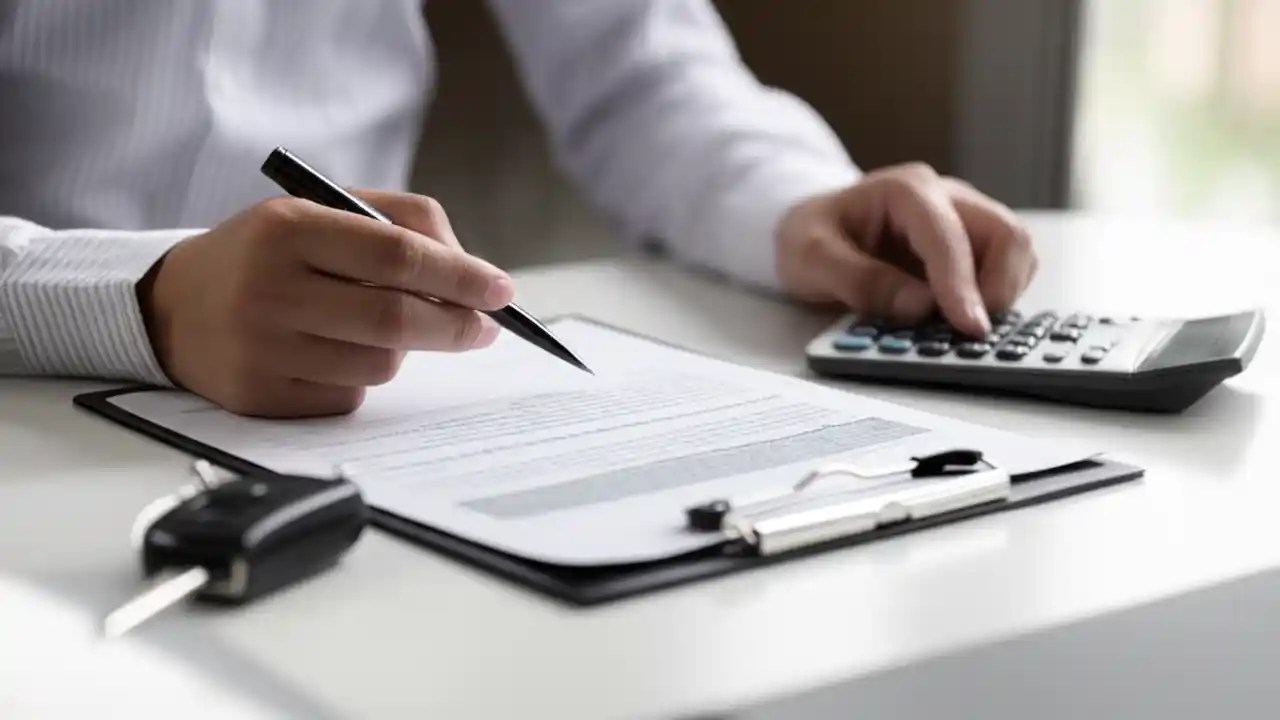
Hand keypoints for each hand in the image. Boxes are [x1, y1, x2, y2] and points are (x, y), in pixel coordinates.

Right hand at [139, 191, 513, 417]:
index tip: (500, 290)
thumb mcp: (321, 211)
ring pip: (379, 364)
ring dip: (402, 350)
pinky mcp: (260, 397)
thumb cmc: (270, 253)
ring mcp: (261, 348)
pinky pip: (349, 397)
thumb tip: (472, 274)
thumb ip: (403, 224)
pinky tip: (331, 354)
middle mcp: (269, 288)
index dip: (460, 276)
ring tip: (375, 327)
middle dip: (456, 325)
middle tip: (484, 326)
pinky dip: (360, 378)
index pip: (397, 255)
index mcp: (287, 227)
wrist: (175, 306)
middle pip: (396, 318)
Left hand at [776, 163, 1036, 336]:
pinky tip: (961, 317)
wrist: (808, 231)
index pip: (948, 236)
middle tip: (970, 331)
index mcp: (906, 191)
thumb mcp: (811, 258)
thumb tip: (918, 306)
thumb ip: (860, 280)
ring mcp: (964, 219)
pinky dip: (994, 296)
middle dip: (998, 287)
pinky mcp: (970, 245)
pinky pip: (1005, 268)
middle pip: (1006, 234)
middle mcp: (947, 197)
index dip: (961, 285)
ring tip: (961, 326)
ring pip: (1015, 251)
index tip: (969, 327)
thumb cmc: (808, 237)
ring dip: (1001, 293)